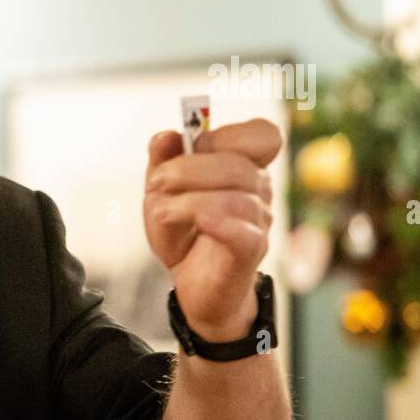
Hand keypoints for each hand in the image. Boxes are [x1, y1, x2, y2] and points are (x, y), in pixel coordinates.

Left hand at [143, 119, 280, 340]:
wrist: (193, 284)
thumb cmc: (184, 232)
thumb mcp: (163, 192)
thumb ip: (162, 161)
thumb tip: (166, 135)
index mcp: (245, 167)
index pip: (262, 135)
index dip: (226, 135)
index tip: (191, 147)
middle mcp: (260, 190)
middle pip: (238, 166)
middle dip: (189, 169)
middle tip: (156, 183)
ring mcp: (260, 222)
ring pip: (236, 199)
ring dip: (189, 201)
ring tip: (160, 213)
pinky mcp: (250, 252)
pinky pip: (245, 233)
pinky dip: (220, 223)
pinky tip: (200, 223)